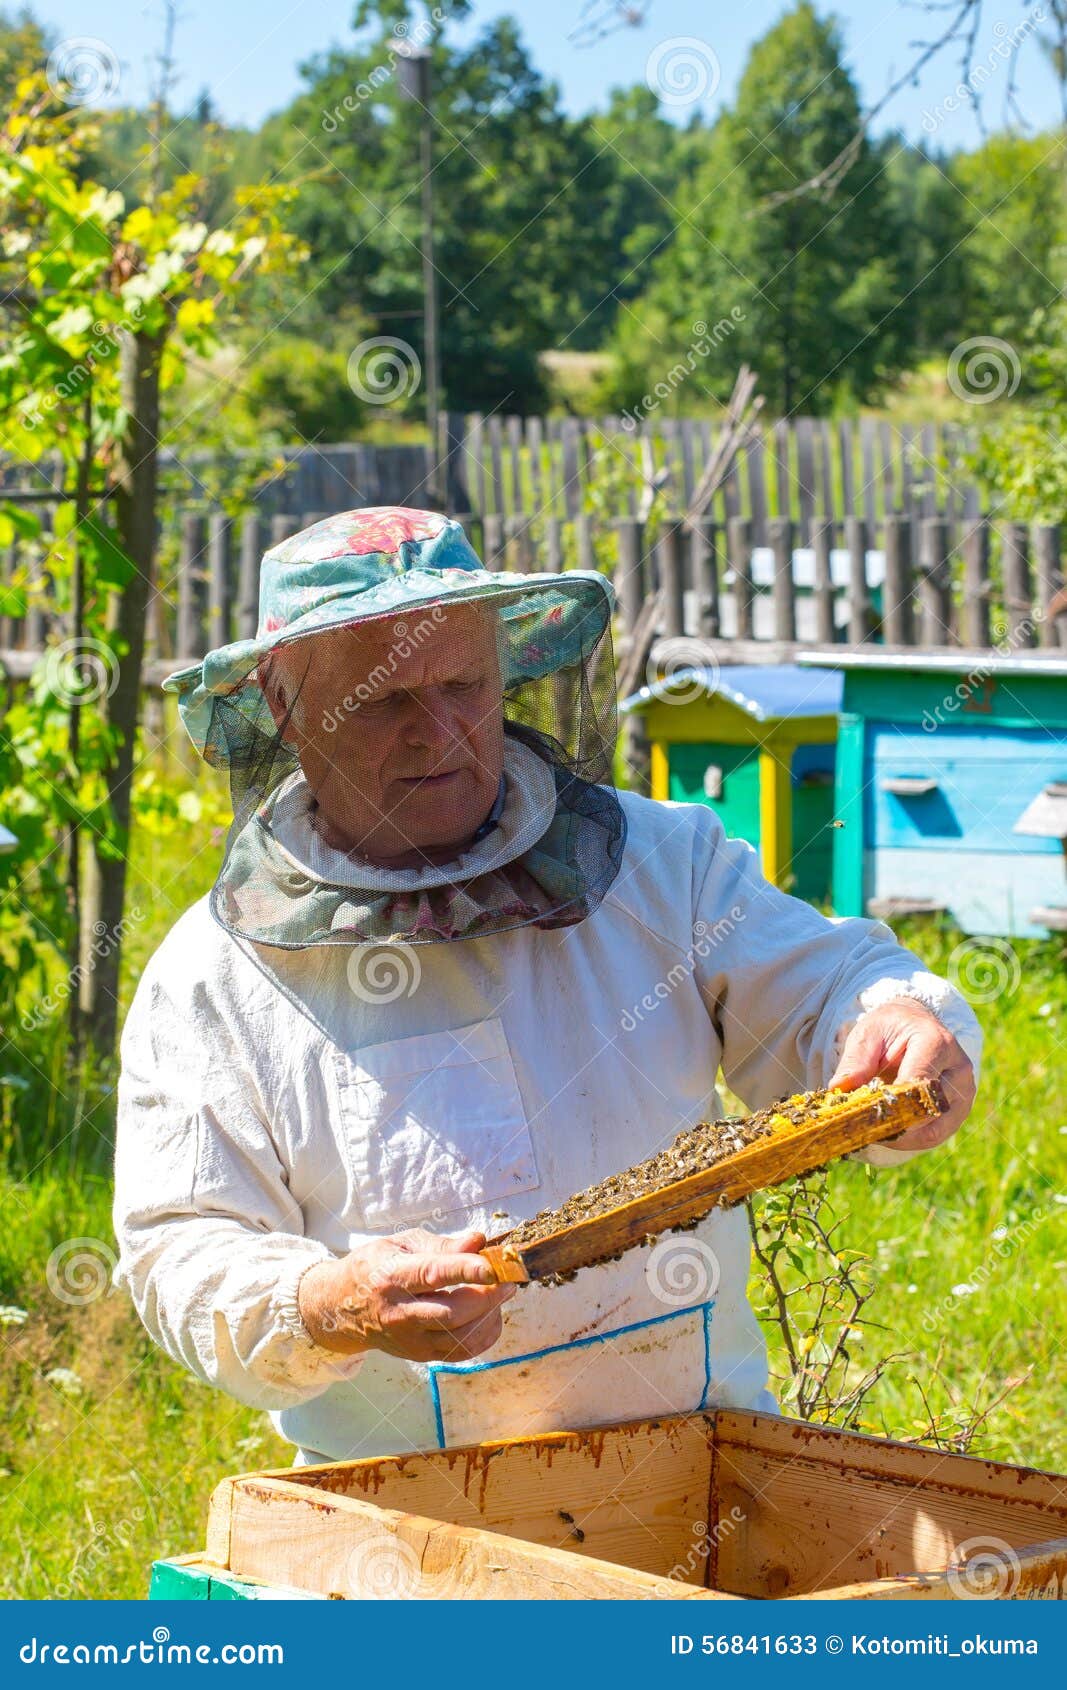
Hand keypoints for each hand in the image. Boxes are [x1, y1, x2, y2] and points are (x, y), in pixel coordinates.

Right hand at [296, 1226, 516, 1362]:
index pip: (433, 1274)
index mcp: (391, 1277)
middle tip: (509, 1278)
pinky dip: (484, 1333)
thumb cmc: (376, 1267)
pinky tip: (490, 1313)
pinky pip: (461, 1351)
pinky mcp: (420, 1355)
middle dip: (488, 1295)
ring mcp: (410, 1339)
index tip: (493, 1264)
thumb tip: (478, 1241)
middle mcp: (399, 1313)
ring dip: (490, 1314)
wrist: (341, 1308)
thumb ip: (441, 1245)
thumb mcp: (401, 1244)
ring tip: (500, 1293)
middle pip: (452, 1312)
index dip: (466, 1269)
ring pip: (460, 1336)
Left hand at [827, 998, 975, 1152]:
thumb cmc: (890, 1028)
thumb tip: (840, 1089)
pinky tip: (884, 1134)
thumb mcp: (868, 1033)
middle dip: (892, 1125)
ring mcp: (963, 1093)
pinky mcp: (958, 1111)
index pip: (916, 1083)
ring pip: (933, 1131)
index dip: (890, 1104)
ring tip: (870, 1134)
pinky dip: (908, 1140)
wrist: (914, 1024)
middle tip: (861, 1132)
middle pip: (927, 1111)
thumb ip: (856, 1060)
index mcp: (936, 1043)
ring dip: (899, 1138)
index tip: (862, 1117)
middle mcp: (958, 1070)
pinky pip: (934, 1135)